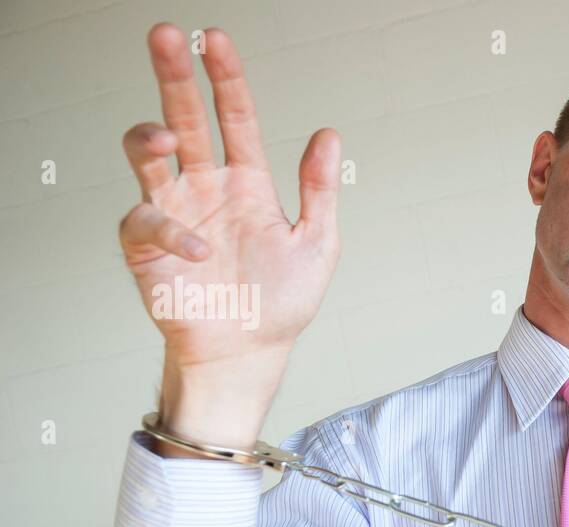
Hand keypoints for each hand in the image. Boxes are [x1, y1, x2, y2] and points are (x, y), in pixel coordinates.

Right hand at [120, 22, 340, 370]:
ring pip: (147, 156)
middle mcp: (206, 189)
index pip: (235, 118)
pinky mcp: (148, 250)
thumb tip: (329, 135)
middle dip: (174, 77)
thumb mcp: (317, 244)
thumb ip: (319, 190)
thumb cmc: (280, 303)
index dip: (226, 79)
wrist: (250, 354)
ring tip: (164, 136)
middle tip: (167, 37)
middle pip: (184, 118)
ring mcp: (175, 215)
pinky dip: (168, 230)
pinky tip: (199, 251)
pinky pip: (146, 222)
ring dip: (148, 137)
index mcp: (247, 182)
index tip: (216, 40)